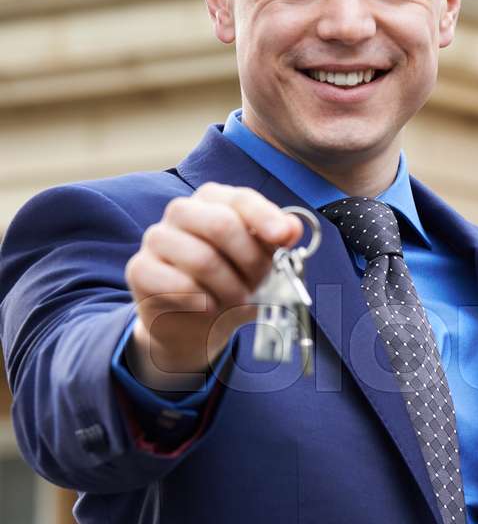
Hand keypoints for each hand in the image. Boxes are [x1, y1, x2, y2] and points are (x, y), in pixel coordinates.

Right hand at [124, 183, 302, 388]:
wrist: (194, 324)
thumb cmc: (230, 283)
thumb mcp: (259, 262)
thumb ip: (274, 242)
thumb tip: (292, 228)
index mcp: (214, 201)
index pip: (240, 199)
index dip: (265, 218)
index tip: (284, 238)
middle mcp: (182, 211)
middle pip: (221, 225)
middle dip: (250, 262)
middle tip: (259, 285)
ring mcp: (157, 238)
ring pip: (202, 259)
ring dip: (229, 288)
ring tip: (237, 300)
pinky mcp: (140, 269)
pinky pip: (175, 283)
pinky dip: (200, 300)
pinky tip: (209, 307)